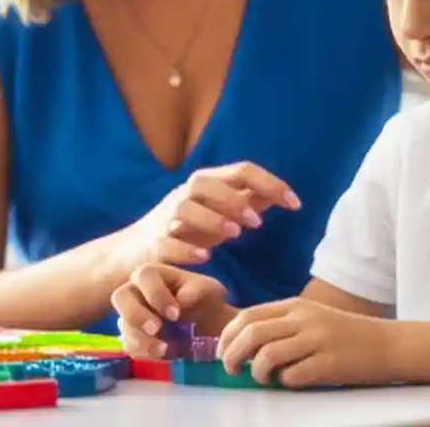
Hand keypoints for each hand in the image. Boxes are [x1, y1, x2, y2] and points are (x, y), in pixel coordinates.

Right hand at [110, 263, 237, 357]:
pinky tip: (164, 355)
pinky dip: (145, 352)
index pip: (144, 275)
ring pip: (124, 325)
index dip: (156, 294)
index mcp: (154, 274)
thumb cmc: (205, 300)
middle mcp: (136, 291)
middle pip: (120, 296)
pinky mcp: (132, 336)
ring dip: (142, 339)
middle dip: (136, 315)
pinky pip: (129, 345)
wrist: (208, 327)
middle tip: (157, 329)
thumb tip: (182, 298)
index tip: (175, 314)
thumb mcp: (210, 291)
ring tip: (165, 350)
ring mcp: (131, 314)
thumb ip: (198, 290)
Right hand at [111, 162, 300, 271]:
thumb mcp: (218, 215)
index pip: (241, 171)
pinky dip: (186, 248)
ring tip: (235, 234)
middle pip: (208, 183)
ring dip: (213, 217)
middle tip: (258, 224)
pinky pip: (167, 241)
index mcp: (206, 185)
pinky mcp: (154, 243)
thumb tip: (280, 195)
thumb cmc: (183, 232)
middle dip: (235, 200)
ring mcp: (167, 218)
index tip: (296, 204)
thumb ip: (245, 203)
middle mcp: (185, 195)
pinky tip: (205, 257)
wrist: (133, 253)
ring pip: (186, 207)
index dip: (271, 183)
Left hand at [217, 297, 390, 387]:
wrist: (387, 344)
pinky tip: (293, 381)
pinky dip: (286, 382)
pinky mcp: (329, 363)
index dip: (228, 336)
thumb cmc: (344, 335)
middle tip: (230, 369)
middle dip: (232, 354)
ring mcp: (317, 340)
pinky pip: (293, 376)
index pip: (249, 316)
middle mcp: (304, 319)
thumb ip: (281, 326)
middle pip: (252, 334)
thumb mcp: (311, 319)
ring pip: (268, 356)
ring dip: (257, 372)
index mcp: (296, 306)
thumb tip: (243, 346)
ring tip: (264, 378)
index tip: (221, 352)